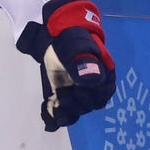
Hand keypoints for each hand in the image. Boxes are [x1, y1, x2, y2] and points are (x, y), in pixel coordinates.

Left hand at [17, 0, 115, 131]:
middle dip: (75, 105)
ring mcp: (78, 90)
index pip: (100, 96)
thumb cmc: (69, 38)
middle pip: (87, 105)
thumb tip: (92, 79)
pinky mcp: (63, 92)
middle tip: (61, 95)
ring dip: (64, 111)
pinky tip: (46, 116)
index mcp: (103, 76)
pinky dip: (54, 114)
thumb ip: (82, 62)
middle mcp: (93, 86)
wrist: (53, 32)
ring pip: (75, 109)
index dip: (88, 98)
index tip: (74, 91)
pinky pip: (62, 108)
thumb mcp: (74, 47)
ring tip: (53, 104)